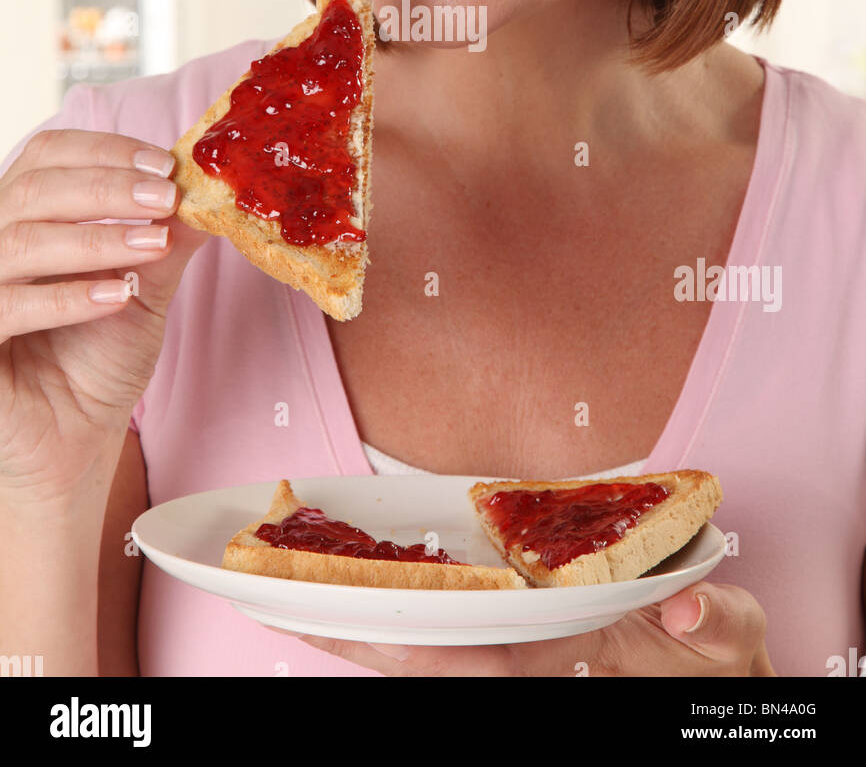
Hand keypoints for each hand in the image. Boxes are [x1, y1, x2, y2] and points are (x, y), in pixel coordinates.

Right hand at [0, 128, 206, 500]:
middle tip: (167, 197)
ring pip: (19, 240)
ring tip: (154, 244)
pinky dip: (65, 297)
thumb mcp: (144, 287)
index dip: (104, 150)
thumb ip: (166, 238)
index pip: (47, 155)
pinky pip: (5, 305)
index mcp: (24, 216)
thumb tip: (211, 189)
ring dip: (96, 238)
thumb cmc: (97, 358)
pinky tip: (117, 295)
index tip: (165, 164)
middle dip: (107, 186)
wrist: (73, 439)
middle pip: (33, 188)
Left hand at [266, 581, 775, 675]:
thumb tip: (687, 612)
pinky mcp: (518, 628)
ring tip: (284, 593)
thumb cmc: (719, 660)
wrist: (716, 674)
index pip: (477, 657)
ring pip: (423, 640)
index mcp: (567, 654)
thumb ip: (718, 625)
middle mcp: (526, 654)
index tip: (353, 625)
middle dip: (349, 633)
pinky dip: (393, 607)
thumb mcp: (733, 641)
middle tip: (269, 600)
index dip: (413, 644)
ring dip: (355, 622)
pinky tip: (351, 590)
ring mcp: (516, 644)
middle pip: (423, 652)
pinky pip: (443, 622)